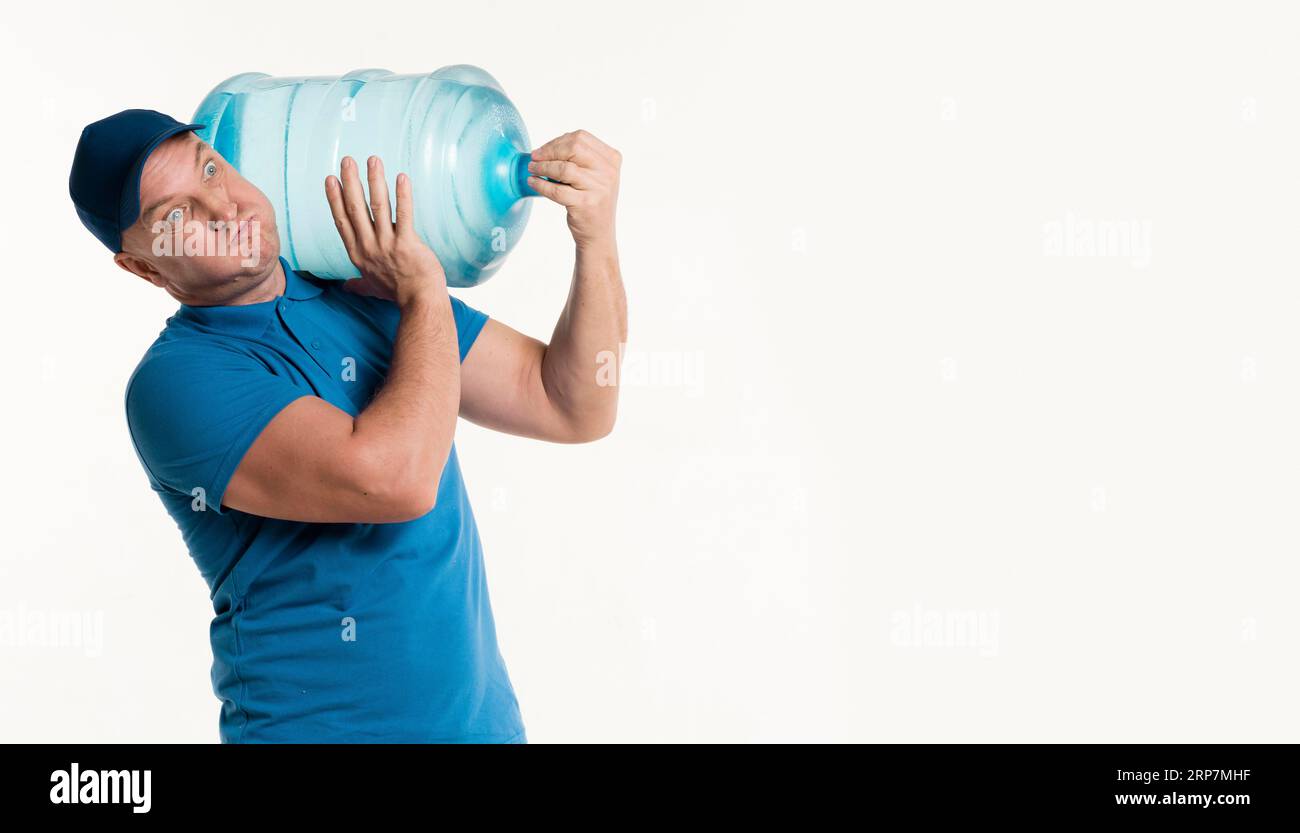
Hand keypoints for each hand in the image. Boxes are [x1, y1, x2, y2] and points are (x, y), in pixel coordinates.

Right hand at [325, 155, 445, 306]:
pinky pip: (405, 215)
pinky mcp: (407, 244)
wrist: (420, 302)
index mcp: (358, 253)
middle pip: (356, 209)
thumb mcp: (372, 288)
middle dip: (351, 182)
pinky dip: (403, 196)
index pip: (342, 220)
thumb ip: (358, 284)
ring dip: (375, 182)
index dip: (335, 199)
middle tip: (347, 160)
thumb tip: (346, 287)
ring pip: (378, 207)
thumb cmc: (398, 293)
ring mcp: (387, 245)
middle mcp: (369, 247)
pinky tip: (402, 177)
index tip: (331, 179)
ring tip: (373, 160)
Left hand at [527, 130, 620, 249]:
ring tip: (532, 169)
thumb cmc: (592, 202)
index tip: (543, 149)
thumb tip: (549, 147)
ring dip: (542, 167)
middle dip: (549, 150)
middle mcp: (608, 172)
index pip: (581, 138)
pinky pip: (556, 189)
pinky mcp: (585, 203)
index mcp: (611, 159)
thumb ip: (581, 158)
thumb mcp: (596, 176)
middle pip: (573, 148)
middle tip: (535, 157)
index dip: (557, 141)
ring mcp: (598, 188)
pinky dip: (541, 184)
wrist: (599, 234)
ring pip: (563, 168)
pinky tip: (534, 182)